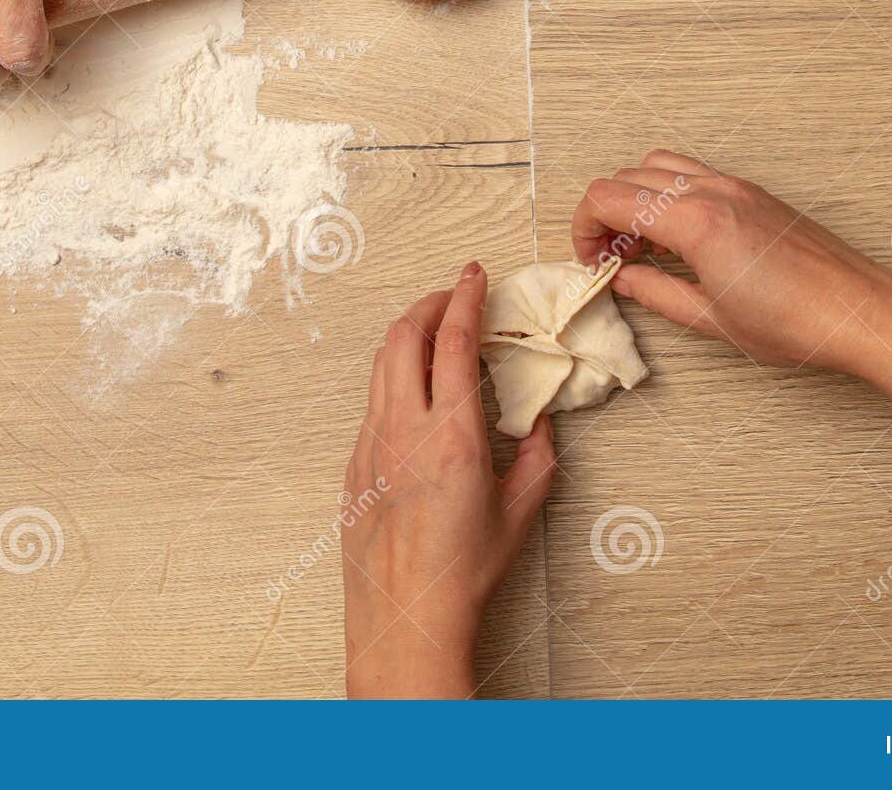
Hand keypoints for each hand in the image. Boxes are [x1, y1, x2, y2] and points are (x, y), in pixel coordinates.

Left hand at [342, 263, 555, 698]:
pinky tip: (415, 394)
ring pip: (381, 365)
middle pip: (404, 335)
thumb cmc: (463, 571)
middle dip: (429, 302)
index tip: (474, 275)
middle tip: (452, 294)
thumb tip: (537, 419)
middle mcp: (404, 430)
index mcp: (452, 435)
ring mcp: (371, 445)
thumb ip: (536, 454)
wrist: (404, 617)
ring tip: (432, 333)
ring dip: (407, 336)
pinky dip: (394, 379)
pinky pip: (372, 403)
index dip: (465, 296)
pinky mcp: (353, 465)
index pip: (454, 340)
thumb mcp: (521, 509)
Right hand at [570, 150, 891, 373]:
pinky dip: (667, 193)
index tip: (591, 261)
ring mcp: (735, 186)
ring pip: (658, 165)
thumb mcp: (710, 319)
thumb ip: (654, 292)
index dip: (584, 229)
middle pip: (627, 176)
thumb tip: (620, 279)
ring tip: (642, 246)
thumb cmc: (794, 322)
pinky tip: (677, 237)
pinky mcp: (753, 192)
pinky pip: (692, 172)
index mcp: (696, 222)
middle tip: (611, 259)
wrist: (857, 311)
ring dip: (635, 197)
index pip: (608, 197)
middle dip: (604, 214)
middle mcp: (713, 191)